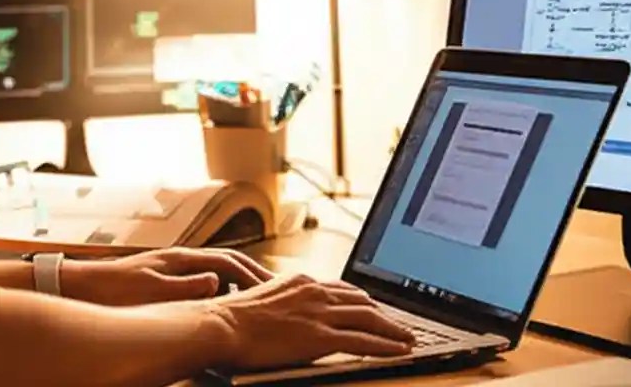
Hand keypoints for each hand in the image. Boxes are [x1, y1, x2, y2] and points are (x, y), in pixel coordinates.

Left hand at [60, 247, 275, 305]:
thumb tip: (216, 283)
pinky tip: (223, 306)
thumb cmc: (113, 290)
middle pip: (227, 263)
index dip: (253, 276)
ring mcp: (172, 267)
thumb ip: (185, 287)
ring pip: (217, 272)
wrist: (82, 286)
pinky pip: (203, 282)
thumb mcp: (151, 290)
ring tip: (257, 298)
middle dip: (253, 275)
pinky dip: (221, 290)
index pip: (228, 263)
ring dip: (239, 282)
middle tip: (277, 291)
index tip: (274, 290)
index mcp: (181, 258)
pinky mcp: (164, 279)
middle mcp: (180, 259)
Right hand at [201, 273, 415, 370]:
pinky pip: (363, 341)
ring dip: (393, 330)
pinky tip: (399, 351)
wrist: (221, 326)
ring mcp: (319, 313)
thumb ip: (283, 301)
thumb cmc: (231, 319)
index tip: (375, 306)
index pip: (342, 288)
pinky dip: (386, 346)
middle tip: (401, 325)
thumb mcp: (261, 299)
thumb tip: (288, 312)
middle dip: (385, 314)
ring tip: (409, 339)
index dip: (363, 300)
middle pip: (362, 302)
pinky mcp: (320, 337)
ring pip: (369, 319)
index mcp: (301, 281)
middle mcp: (315, 291)